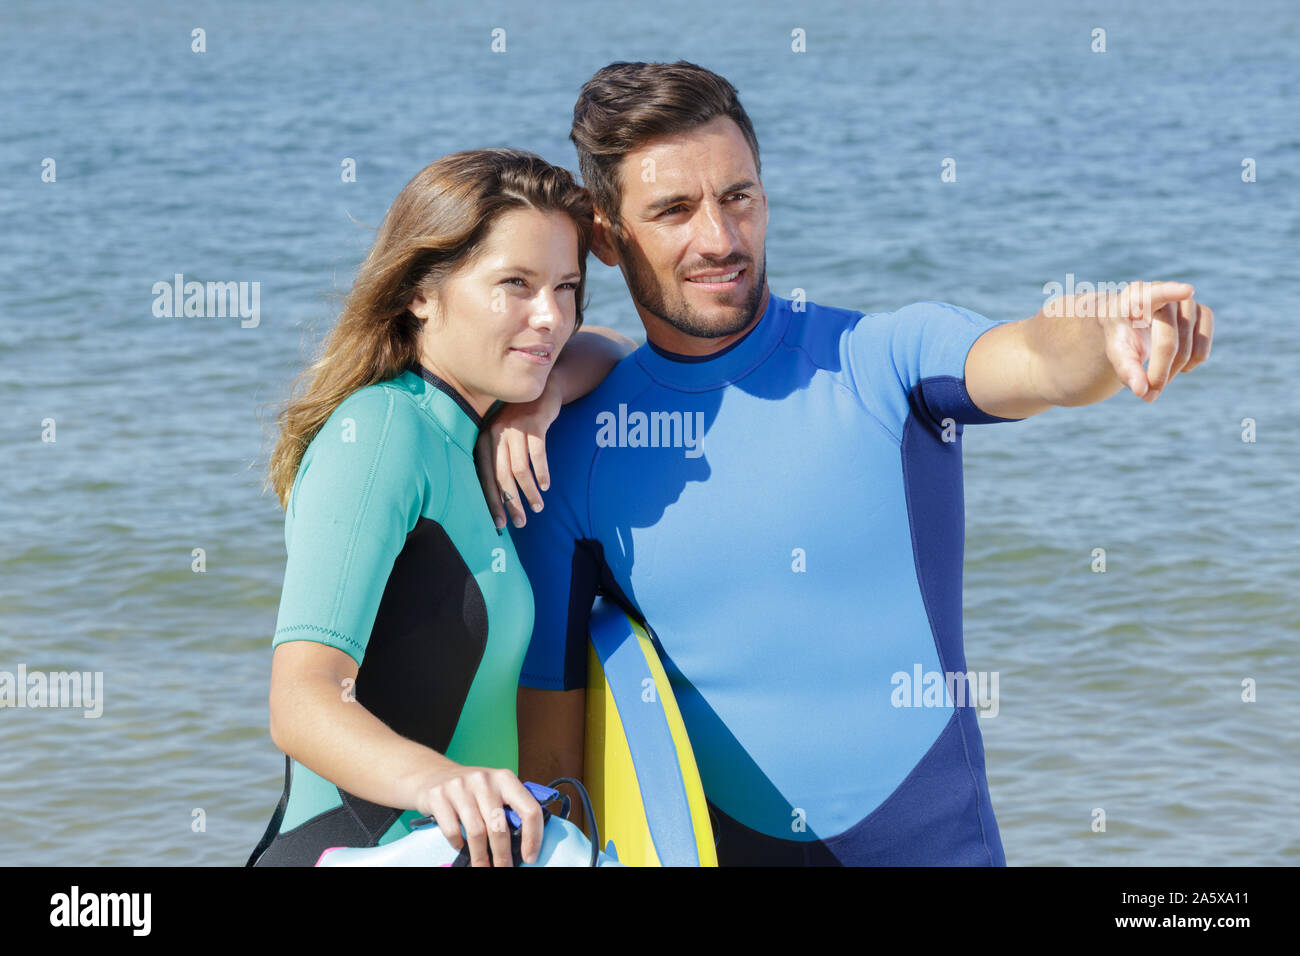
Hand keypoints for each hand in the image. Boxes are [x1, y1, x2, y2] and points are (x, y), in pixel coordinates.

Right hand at [413, 765, 543, 866]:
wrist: (434, 774)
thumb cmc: (472, 789)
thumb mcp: (495, 790)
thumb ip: (509, 810)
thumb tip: (524, 845)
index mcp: (505, 779)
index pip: (529, 809)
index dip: (533, 837)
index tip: (530, 857)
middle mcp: (484, 780)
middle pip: (499, 826)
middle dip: (503, 855)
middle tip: (504, 869)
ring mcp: (460, 787)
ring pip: (476, 832)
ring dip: (481, 857)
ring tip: (483, 867)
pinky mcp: (439, 796)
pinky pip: (452, 830)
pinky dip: (458, 844)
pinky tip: (461, 847)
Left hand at [474, 380, 562, 529]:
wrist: (542, 388)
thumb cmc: (523, 419)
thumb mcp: (505, 435)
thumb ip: (500, 459)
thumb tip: (501, 496)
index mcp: (485, 440)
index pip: (485, 477)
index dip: (492, 501)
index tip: (499, 523)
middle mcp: (496, 433)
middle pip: (501, 476)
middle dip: (511, 502)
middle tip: (520, 522)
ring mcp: (515, 428)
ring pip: (519, 468)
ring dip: (529, 491)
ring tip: (538, 507)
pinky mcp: (534, 423)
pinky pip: (537, 454)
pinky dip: (542, 472)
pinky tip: (546, 485)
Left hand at [1095, 280, 1213, 401]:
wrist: (1131, 322)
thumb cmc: (1120, 335)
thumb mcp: (1115, 350)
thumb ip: (1125, 369)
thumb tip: (1142, 391)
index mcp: (1136, 297)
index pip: (1155, 293)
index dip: (1172, 291)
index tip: (1187, 291)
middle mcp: (1165, 293)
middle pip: (1168, 342)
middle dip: (1158, 373)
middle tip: (1147, 397)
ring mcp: (1188, 302)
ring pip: (1188, 350)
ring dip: (1172, 373)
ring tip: (1155, 377)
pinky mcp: (1203, 313)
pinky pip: (1203, 349)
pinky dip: (1190, 365)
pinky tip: (1174, 364)